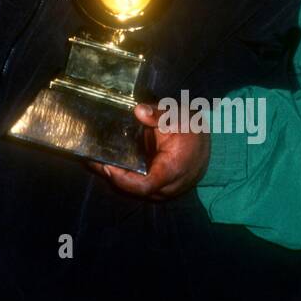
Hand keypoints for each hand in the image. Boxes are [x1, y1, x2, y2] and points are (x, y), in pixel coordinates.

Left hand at [85, 102, 209, 199]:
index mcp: (171, 170)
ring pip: (133, 188)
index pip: (144, 185)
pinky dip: (121, 174)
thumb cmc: (193, 132)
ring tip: (92, 157)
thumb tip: (138, 110)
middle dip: (110, 174)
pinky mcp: (156, 188)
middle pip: (133, 188)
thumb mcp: (179, 117)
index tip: (106, 165)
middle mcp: (165, 187)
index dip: (123, 179)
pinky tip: (105, 160)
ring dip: (113, 175)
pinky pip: (136, 185)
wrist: (210, 148)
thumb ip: (159, 114)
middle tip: (90, 157)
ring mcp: (161, 190)